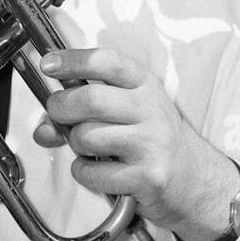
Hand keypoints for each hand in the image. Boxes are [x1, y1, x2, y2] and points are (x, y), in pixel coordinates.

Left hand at [33, 47, 239, 240]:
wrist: (195, 180)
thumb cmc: (152, 140)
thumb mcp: (127, 113)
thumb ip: (85, 111)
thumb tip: (44, 128)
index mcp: (145, 85)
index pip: (107, 62)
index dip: (73, 60)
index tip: (48, 64)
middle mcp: (151, 109)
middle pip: (90, 99)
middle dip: (61, 107)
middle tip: (58, 114)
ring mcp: (152, 144)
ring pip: (87, 136)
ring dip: (75, 143)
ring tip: (87, 147)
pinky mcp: (147, 177)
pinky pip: (92, 172)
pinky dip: (82, 172)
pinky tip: (97, 170)